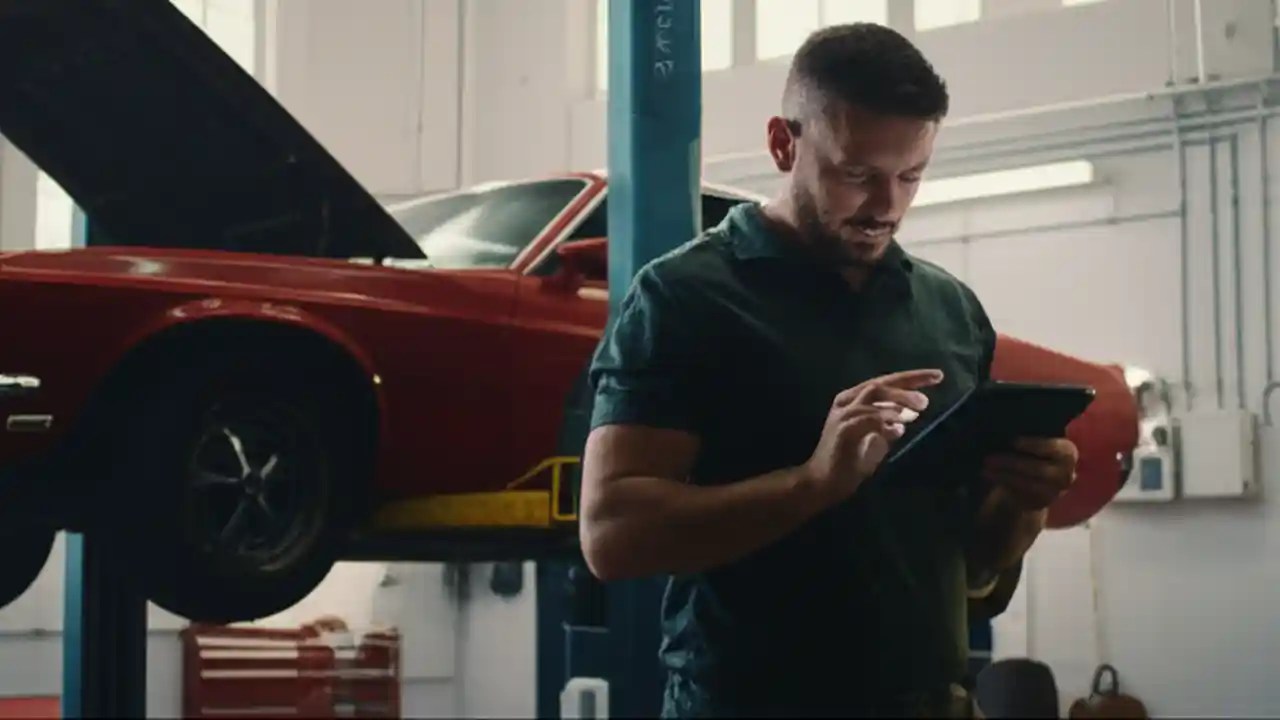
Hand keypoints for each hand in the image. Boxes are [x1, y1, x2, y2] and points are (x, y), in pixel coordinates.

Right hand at [803, 369, 944, 504]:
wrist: (824, 483)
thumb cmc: (848, 463)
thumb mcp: (875, 441)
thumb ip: (888, 428)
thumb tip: (904, 421)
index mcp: (853, 401)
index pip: (885, 383)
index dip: (912, 378)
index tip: (937, 376)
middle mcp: (846, 402)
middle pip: (879, 384)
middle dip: (909, 382)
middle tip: (932, 390)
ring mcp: (843, 414)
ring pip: (874, 394)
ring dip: (899, 399)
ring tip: (920, 408)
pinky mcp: (843, 429)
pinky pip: (868, 417)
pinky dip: (886, 418)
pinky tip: (900, 425)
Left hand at [982, 437, 1078, 510]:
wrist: (1036, 480)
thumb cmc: (1032, 452)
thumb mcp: (1035, 443)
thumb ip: (1028, 435)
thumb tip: (1005, 428)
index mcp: (1068, 452)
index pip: (1054, 447)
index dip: (1033, 444)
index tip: (1013, 441)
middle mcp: (1067, 473)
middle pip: (1038, 468)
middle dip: (1011, 462)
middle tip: (989, 458)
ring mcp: (1056, 491)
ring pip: (1028, 483)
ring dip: (1004, 475)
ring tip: (985, 468)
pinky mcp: (1043, 503)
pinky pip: (1022, 494)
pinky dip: (1004, 483)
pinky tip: (989, 476)